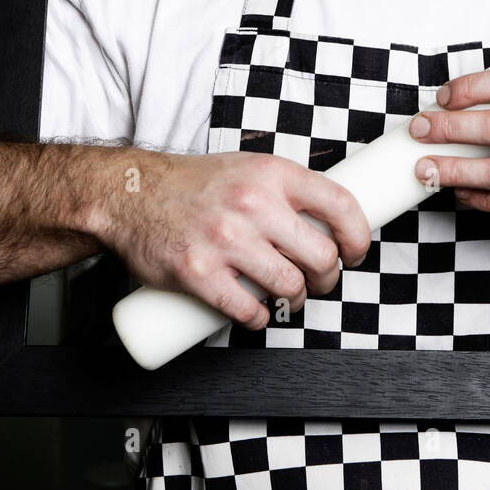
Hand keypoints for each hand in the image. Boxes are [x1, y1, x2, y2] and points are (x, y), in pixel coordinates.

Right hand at [87, 149, 371, 330]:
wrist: (131, 194)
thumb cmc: (194, 184)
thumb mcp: (249, 168)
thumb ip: (286, 191)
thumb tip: (328, 221)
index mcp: (272, 174)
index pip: (340, 204)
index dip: (358, 236)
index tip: (356, 251)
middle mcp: (253, 204)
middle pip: (321, 256)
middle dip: (328, 278)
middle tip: (319, 281)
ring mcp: (225, 240)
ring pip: (290, 287)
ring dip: (297, 302)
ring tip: (289, 298)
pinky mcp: (198, 273)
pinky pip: (247, 310)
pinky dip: (260, 320)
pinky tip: (257, 314)